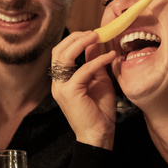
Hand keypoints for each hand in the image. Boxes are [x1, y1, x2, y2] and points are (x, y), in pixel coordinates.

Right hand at [50, 31, 116, 149]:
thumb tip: (93, 44)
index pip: (60, 53)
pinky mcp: (70, 92)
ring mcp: (61, 87)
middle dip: (75, 37)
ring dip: (81, 43)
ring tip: (97, 37)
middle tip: (94, 33)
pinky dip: (97, 60)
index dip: (74, 40)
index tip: (92, 34)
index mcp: (62, 80)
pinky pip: (83, 70)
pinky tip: (110, 56)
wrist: (98, 134)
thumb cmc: (99, 111)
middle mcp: (57, 83)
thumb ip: (93, 63)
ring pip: (65, 56)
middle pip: (58, 51)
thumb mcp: (98, 80)